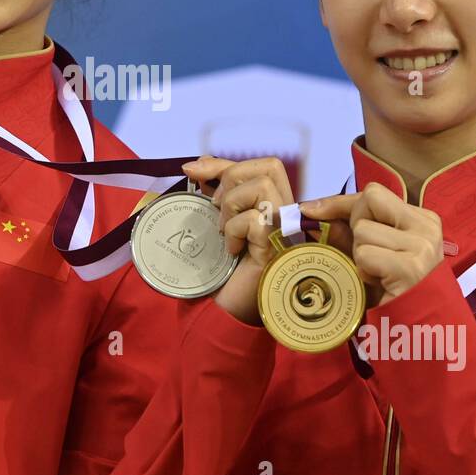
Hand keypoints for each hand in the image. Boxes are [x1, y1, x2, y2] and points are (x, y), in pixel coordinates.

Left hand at [180, 155, 294, 325]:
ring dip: (232, 205)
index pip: (260, 166)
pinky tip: (231, 250)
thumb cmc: (221, 269)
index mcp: (273, 206)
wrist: (223, 311)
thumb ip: (214, 193)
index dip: (224, 163)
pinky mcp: (276, 250)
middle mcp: (285, 216)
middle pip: (270, 167)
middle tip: (215, 208)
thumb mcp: (214, 222)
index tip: (190, 170)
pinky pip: (256, 220)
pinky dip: (235, 231)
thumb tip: (196, 164)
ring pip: (264, 187)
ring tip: (225, 231)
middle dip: (231, 178)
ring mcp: (284, 232)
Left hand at [299, 182, 443, 306]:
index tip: (312, 210)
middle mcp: (426, 227)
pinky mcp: (411, 266)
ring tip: (377, 274)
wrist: (417, 331)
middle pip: (367, 202)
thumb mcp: (372, 253)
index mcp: (422, 219)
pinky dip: (363, 271)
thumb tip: (310, 209)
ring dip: (359, 255)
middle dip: (355, 227)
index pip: (373, 194)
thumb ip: (347, 229)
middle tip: (369, 258)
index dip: (341, 203)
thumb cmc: (391, 291)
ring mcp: (422, 246)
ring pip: (362, 230)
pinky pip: (365, 254)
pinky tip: (380, 284)